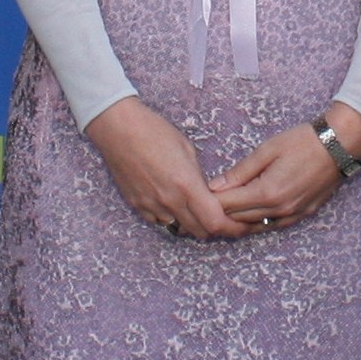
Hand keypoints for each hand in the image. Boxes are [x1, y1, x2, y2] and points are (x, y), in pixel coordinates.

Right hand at [84, 99, 248, 238]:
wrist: (118, 128)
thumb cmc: (154, 131)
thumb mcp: (187, 149)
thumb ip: (198, 178)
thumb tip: (205, 193)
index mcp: (186, 185)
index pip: (215, 222)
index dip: (233, 228)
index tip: (242, 225)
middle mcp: (169, 201)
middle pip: (200, 231)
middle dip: (214, 227)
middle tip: (221, 216)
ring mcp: (151, 205)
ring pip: (179, 229)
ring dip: (191, 223)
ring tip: (195, 208)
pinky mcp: (137, 204)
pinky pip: (159, 221)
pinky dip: (170, 217)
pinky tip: (172, 202)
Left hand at [212, 102, 360, 229]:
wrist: (338, 145)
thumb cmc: (301, 141)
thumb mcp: (266, 150)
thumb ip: (240, 171)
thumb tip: (215, 186)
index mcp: (268, 192)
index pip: (230, 206)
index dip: (212, 201)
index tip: (199, 194)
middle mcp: (280, 209)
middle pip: (240, 219)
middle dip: (222, 211)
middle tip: (206, 201)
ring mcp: (293, 214)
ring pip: (257, 226)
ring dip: (239, 219)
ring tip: (224, 208)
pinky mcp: (303, 214)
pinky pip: (274, 225)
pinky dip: (259, 221)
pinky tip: (249, 214)